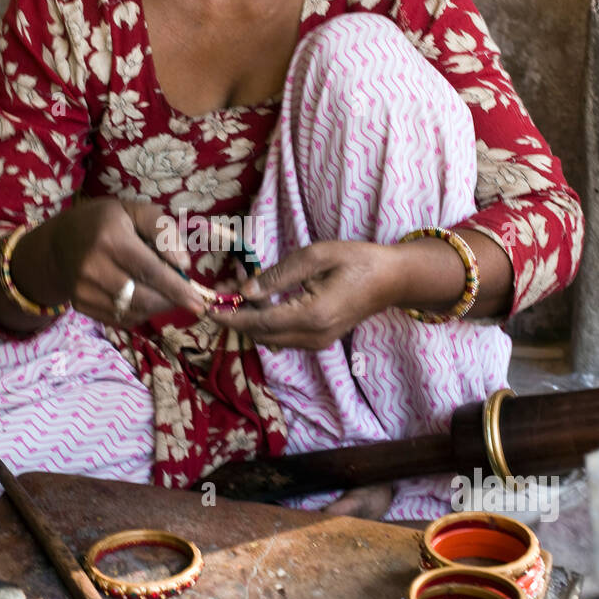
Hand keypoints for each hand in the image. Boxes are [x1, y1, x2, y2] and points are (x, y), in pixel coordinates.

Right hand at [45, 199, 209, 325]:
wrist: (57, 242)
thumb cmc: (105, 222)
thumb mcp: (135, 211)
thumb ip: (164, 231)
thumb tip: (183, 265)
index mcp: (110, 239)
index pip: (150, 271)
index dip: (177, 289)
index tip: (199, 302)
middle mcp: (93, 267)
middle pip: (143, 297)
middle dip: (170, 301)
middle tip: (186, 296)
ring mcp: (83, 290)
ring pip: (133, 312)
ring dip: (156, 307)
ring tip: (162, 291)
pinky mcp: (81, 306)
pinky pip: (120, 319)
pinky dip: (139, 313)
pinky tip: (141, 296)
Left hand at [209, 240, 398, 350]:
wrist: (392, 280)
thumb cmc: (358, 260)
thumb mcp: (316, 256)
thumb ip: (278, 275)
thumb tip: (245, 292)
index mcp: (313, 315)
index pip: (260, 322)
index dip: (230, 317)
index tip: (206, 309)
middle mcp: (313, 337)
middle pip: (261, 335)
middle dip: (235, 317)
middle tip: (219, 292)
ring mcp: (317, 343)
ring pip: (270, 338)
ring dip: (249, 319)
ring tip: (236, 291)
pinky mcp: (319, 341)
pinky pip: (283, 336)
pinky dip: (265, 322)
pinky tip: (259, 299)